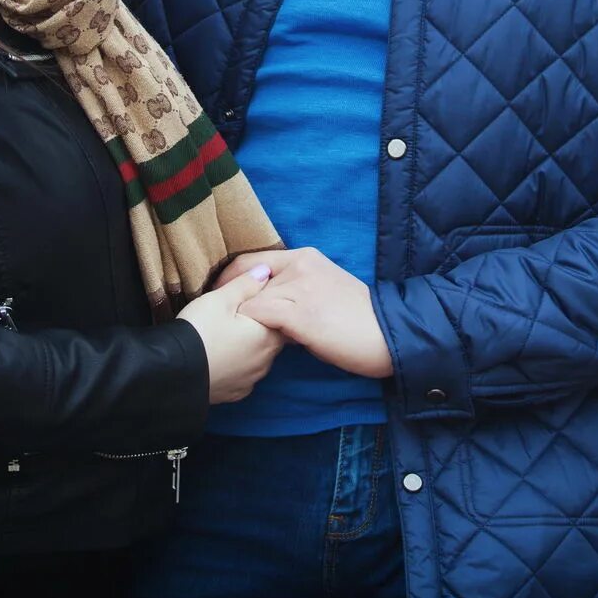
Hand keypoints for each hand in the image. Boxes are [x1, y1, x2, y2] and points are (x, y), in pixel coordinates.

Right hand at [177, 266, 284, 403]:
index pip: (282, 317)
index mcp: (267, 335)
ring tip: (226, 335)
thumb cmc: (199, 331)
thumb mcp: (220, 299)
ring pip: (257, 358)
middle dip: (259, 327)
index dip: (268, 306)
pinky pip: (243, 375)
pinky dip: (236, 366)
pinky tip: (221, 356)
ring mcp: (251, 380)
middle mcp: (265, 361)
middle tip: (235, 315)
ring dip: (248, 347)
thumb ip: (245, 284)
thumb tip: (265, 272)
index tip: (250, 300)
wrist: (173, 372)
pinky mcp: (235, 393)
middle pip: (271, 338)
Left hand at [220, 248, 392, 379]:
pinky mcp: (300, 314)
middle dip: (226, 296)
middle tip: (212, 315)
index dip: (230, 278)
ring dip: (237, 317)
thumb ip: (296, 289)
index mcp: (306, 257)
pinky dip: (248, 326)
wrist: (386, 334)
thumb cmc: (356, 320)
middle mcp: (300, 265)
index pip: (253, 260)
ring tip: (226, 332)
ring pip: (251, 298)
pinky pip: (259, 315)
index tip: (217, 294)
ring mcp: (300, 288)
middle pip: (245, 276)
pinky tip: (246, 340)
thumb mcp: (324, 291)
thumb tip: (265, 302)